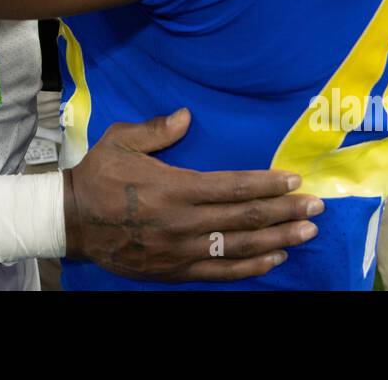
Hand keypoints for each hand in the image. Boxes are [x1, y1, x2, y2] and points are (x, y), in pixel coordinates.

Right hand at [63, 108, 322, 281]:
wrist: (70, 220)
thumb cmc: (98, 175)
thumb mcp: (122, 140)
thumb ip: (158, 129)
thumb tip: (188, 115)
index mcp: (175, 187)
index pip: (233, 186)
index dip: (267, 184)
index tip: (294, 181)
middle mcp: (184, 221)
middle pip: (245, 218)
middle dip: (285, 213)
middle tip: (317, 208)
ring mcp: (180, 250)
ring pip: (239, 247)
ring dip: (277, 240)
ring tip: (306, 233)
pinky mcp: (174, 271)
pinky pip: (219, 273)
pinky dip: (250, 268)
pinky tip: (274, 261)